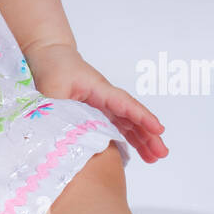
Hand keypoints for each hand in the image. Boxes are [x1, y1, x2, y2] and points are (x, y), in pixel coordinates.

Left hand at [23, 41, 168, 163]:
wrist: (52, 55)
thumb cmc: (54, 66)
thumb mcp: (52, 88)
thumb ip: (57, 110)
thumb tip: (58, 134)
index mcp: (99, 89)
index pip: (124, 104)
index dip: (141, 117)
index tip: (158, 129)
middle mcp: (106, 97)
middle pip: (132, 116)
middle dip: (148, 134)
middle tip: (161, 153)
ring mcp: (104, 105)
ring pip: (128, 123)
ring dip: (142, 139)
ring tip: (155, 158)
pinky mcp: (99, 111)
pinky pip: (118, 125)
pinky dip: (128, 138)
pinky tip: (137, 152)